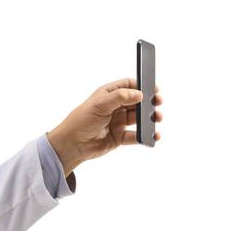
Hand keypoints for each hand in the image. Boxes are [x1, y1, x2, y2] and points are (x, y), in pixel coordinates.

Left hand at [46, 79, 164, 176]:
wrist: (72, 145)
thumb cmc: (81, 121)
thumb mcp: (100, 104)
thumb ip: (120, 97)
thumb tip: (139, 94)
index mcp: (108, 94)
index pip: (128, 85)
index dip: (141, 86)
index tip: (153, 88)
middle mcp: (114, 107)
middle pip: (136, 102)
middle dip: (148, 103)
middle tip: (158, 103)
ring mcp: (117, 122)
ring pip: (137, 119)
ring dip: (148, 119)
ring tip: (156, 119)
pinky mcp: (119, 137)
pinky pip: (135, 135)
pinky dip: (144, 135)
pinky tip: (151, 135)